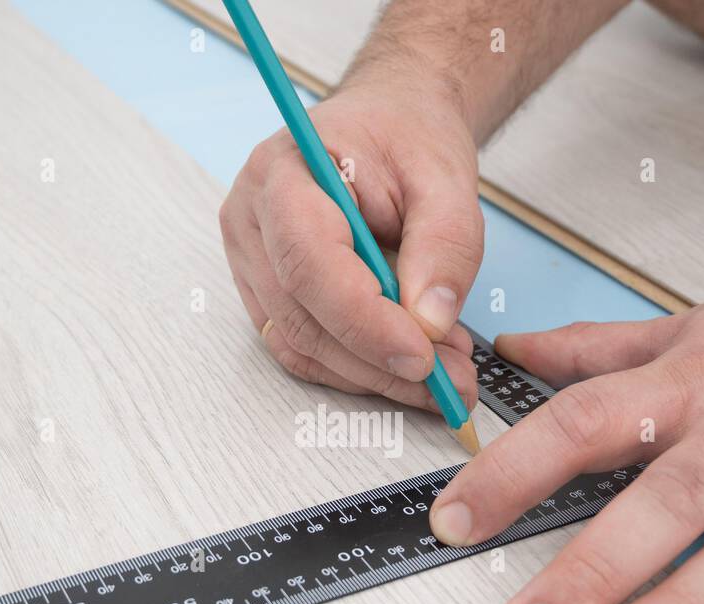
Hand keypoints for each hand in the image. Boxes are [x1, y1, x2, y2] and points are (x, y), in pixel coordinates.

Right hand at [220, 85, 484, 412]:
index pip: (309, 263)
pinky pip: (303, 349)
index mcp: (283, 173)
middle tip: (451, 379)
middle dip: (380, 360)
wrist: (386, 124)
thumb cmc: (406, 136)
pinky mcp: (267, 293)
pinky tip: (407, 363)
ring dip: (374, 373)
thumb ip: (445, 246)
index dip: (364, 320)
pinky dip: (358, 368)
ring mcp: (251, 261)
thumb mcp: (446, 177)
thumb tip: (430, 322)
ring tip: (443, 370)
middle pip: (303, 316)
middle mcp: (252, 220)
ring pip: (301, 344)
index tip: (423, 355)